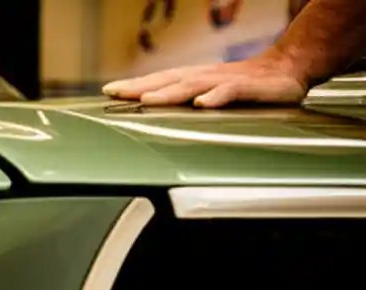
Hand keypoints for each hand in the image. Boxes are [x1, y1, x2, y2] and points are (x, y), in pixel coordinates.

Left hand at [102, 51, 309, 107]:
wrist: (289, 68)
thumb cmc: (246, 85)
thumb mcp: (212, 92)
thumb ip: (188, 102)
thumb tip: (156, 113)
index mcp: (194, 78)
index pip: (159, 80)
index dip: (134, 85)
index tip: (108, 91)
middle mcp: (205, 76)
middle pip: (168, 80)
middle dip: (140, 86)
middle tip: (115, 92)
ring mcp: (226, 81)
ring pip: (193, 85)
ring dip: (169, 92)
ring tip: (148, 99)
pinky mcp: (249, 88)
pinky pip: (230, 92)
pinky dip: (216, 97)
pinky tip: (202, 103)